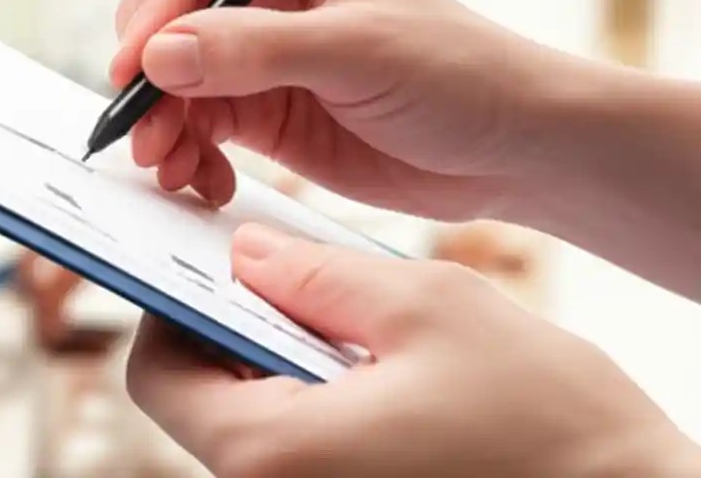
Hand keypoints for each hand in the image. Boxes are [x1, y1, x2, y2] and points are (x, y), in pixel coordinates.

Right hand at [110, 0, 575, 220]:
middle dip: (148, 72)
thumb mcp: (358, 51)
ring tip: (171, 167)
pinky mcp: (257, 107)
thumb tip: (158, 56)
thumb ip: (256, 50)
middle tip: (148, 126)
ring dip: (159, 122)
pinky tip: (204, 180)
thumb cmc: (460, 73)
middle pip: (160, 10)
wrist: (507, 152)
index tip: (145, 61)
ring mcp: (255, 48)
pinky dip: (185, 153)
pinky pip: (191, 123)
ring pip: (167, 76)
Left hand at [127, 224, 700, 477]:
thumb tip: (246, 254)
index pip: (159, 372)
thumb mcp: (428, 310)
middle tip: (280, 272)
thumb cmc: (547, 422)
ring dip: (274, 358)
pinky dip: (309, 394)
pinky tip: (362, 359)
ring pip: (249, 420)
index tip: (210, 262)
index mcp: (274, 453)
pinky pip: (298, 445)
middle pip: (199, 398)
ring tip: (333, 310)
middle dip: (229, 327)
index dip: (171, 306)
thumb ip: (319, 275)